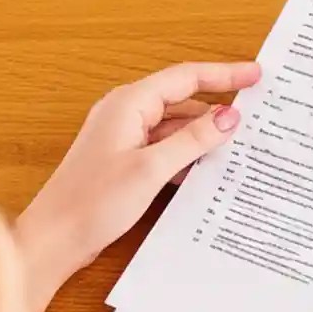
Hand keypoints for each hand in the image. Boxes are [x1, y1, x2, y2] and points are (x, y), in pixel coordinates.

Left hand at [14, 61, 261, 311]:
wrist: (55, 237)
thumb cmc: (93, 202)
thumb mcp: (152, 169)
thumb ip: (193, 140)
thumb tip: (230, 117)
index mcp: (129, 104)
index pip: (186, 78)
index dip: (224, 74)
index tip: (256, 74)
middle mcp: (127, 114)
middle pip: (184, 100)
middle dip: (219, 107)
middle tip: (257, 114)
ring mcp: (126, 137)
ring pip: (177, 127)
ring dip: (206, 135)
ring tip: (242, 145)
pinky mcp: (127, 160)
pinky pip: (167, 148)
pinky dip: (190, 154)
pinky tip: (211, 169)